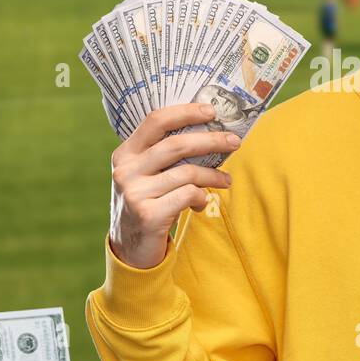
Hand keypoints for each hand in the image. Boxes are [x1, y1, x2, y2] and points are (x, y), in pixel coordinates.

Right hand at [108, 103, 240, 269]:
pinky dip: (202, 197)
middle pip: (176, 144)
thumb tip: (211, 132)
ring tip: (225, 181)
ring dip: (213, 176)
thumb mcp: (148, 176)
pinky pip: (188, 195)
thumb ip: (166, 157)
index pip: (156, 121)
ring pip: (187, 172)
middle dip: (211, 140)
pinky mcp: (148, 215)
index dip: (185, 112)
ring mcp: (134, 193)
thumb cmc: (148, 203)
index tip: (211, 111)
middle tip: (234, 142)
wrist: (130, 249)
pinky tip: (201, 204)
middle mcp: (125, 170)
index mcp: (125, 153)